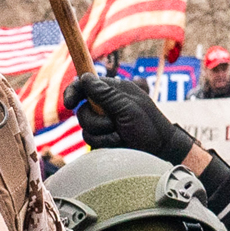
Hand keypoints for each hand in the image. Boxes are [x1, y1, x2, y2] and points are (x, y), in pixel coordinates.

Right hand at [64, 74, 193, 163]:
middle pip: (82, 110)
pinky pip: (91, 141)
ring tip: (120, 135)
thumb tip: (85, 77)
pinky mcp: (104, 139)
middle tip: (113, 124)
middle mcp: (107, 105)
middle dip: (95, 120)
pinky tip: (119, 143)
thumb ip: (105, 94)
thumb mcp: (128, 108)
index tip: (69, 102)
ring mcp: (105, 123)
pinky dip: (105, 143)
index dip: (74, 91)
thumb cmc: (150, 127)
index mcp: (115, 91)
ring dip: (102, 133)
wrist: (161, 153)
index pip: (86, 85)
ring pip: (85, 128)